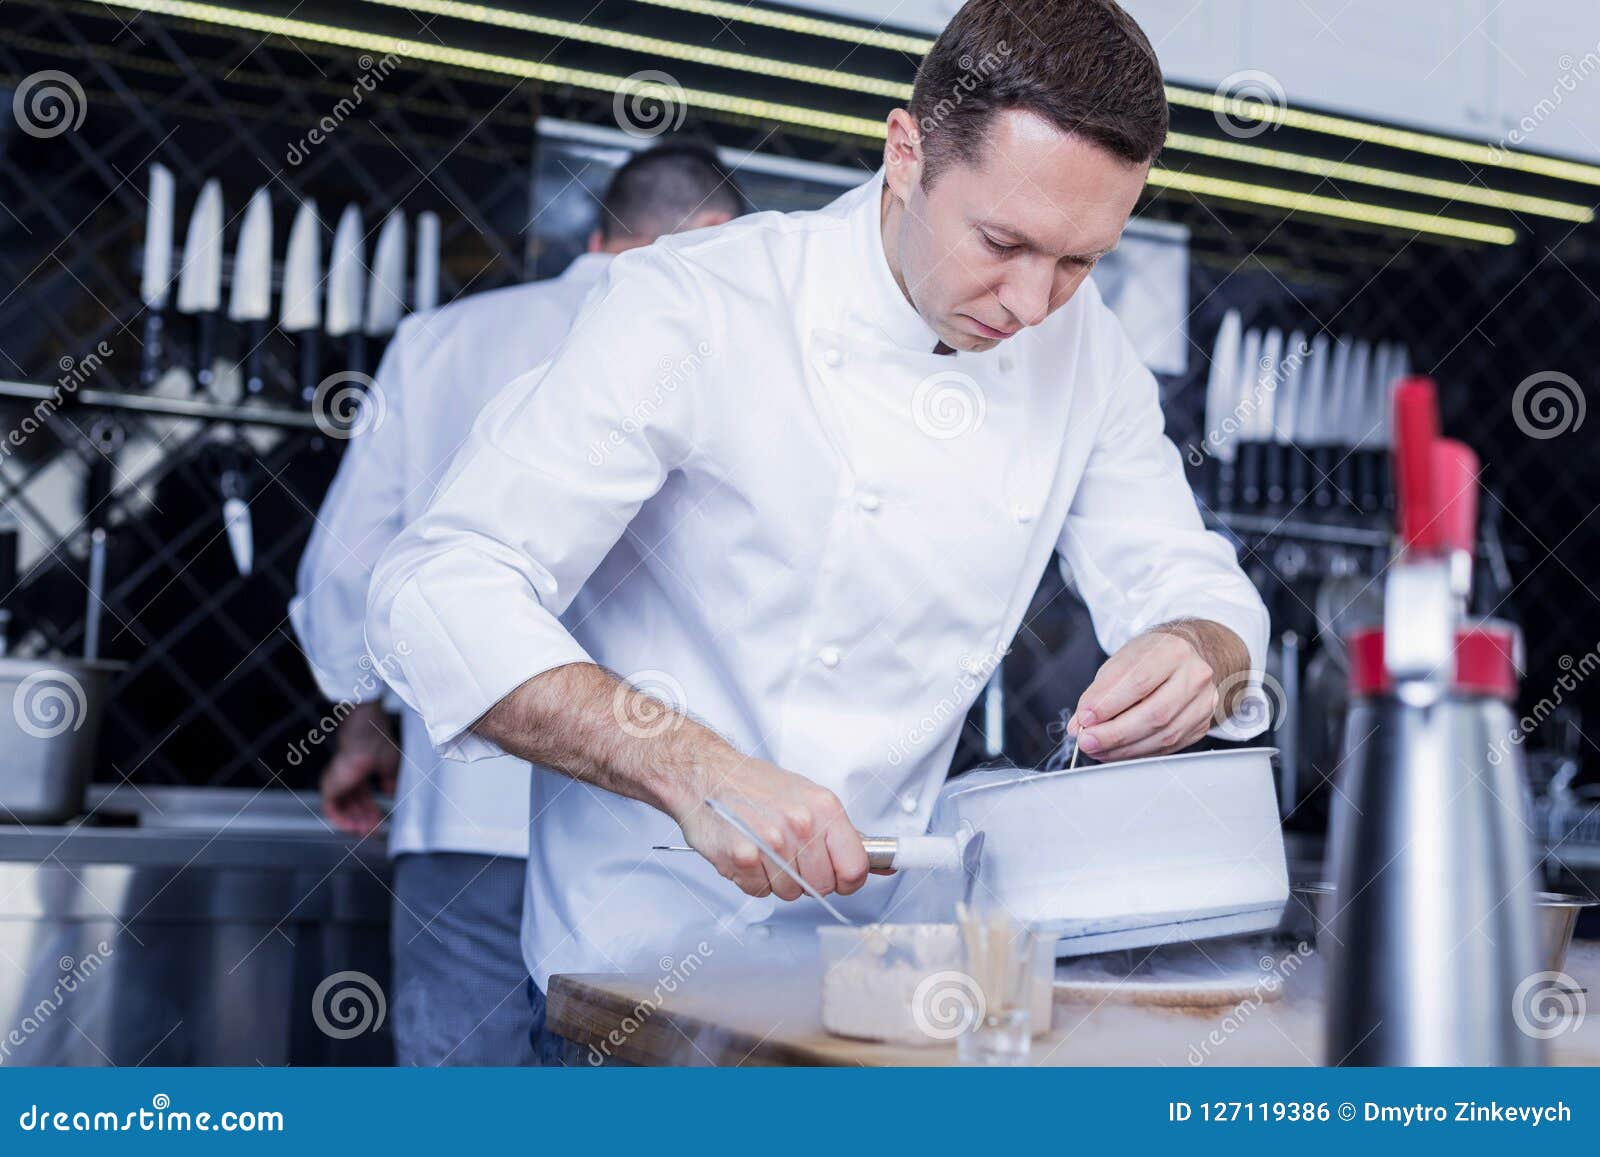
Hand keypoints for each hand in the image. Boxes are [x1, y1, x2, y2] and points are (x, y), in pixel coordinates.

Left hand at [321, 701, 399, 836]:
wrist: (365, 733)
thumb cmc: (377, 741)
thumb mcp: (390, 765)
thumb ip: (389, 782)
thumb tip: (390, 793)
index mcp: (359, 772)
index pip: (364, 798)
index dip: (372, 812)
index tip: (380, 823)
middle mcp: (346, 778)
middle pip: (354, 806)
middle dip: (364, 820)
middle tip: (373, 832)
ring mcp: (336, 782)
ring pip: (342, 809)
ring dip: (354, 823)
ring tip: (364, 833)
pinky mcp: (330, 786)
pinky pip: (331, 810)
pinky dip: (340, 821)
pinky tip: (352, 828)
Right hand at [674, 755, 869, 901]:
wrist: (707, 774)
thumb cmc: (756, 786)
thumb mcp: (810, 798)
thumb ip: (846, 834)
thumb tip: (883, 862)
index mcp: (824, 808)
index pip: (856, 867)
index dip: (847, 879)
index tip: (838, 876)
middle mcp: (800, 824)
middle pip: (823, 886)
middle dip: (808, 879)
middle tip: (790, 856)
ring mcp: (771, 842)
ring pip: (790, 893)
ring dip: (777, 879)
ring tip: (764, 850)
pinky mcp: (742, 857)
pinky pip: (759, 891)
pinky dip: (752, 879)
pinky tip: (747, 854)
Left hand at [1066, 627, 1223, 761]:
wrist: (1187, 656)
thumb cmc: (1151, 656)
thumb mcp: (1121, 661)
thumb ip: (1099, 691)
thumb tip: (1080, 723)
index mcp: (1172, 651)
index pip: (1139, 682)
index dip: (1109, 704)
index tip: (1085, 718)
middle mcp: (1194, 676)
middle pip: (1154, 714)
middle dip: (1114, 733)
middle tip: (1088, 740)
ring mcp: (1202, 703)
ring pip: (1163, 735)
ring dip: (1124, 748)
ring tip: (1097, 748)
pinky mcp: (1201, 725)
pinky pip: (1168, 746)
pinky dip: (1138, 752)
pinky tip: (1118, 751)